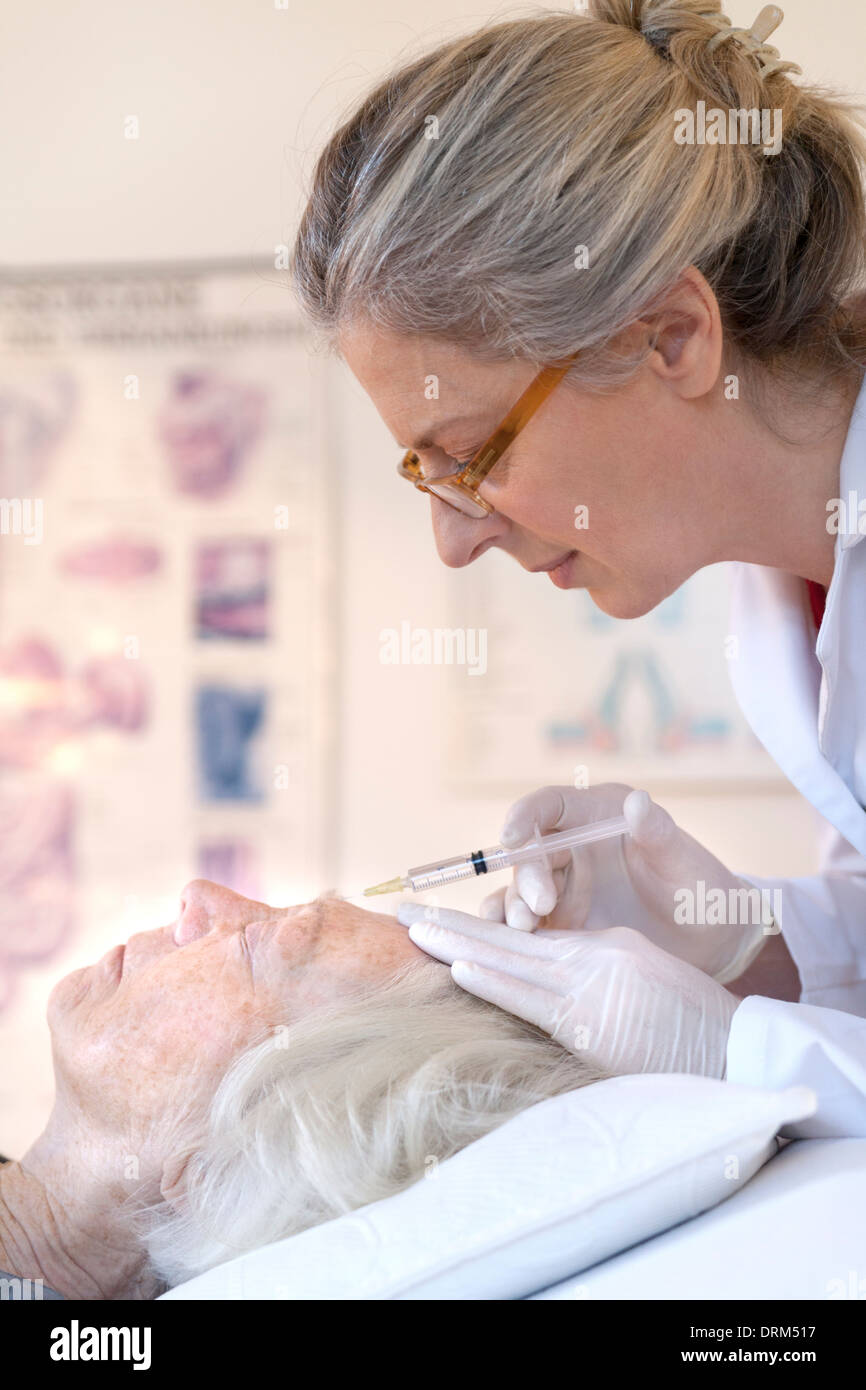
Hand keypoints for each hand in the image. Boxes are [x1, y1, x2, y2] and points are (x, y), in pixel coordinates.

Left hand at [398, 902, 740, 1078]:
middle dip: (450, 923)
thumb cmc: (692, 1023)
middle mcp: (592, 960)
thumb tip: (544, 983)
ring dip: (458, 943)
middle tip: (402, 910)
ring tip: (414, 930)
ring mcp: (590, 991)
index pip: (524, 938)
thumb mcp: (641, 980)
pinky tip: (460, 968)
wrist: (737, 1051)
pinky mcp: (593, 1024)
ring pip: (511, 960)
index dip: (476, 926)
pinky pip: (533, 1000)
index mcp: (603, 948)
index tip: (434, 919)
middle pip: (507, 938)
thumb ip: (593, 974)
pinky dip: (495, 980)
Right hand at [479, 783, 769, 983]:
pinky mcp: (560, 921)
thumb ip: (658, 832)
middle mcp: (573, 846)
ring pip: (520, 888)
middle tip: (541, 906)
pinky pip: (525, 921)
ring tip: (524, 928)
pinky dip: (511, 930)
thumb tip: (637, 800)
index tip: (513, 838)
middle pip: (530, 852)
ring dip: (513, 905)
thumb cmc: (701, 889)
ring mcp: (564, 885)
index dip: (524, 817)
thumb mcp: (683, 862)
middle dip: (526, 876)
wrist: (711, 940)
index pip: (550, 806)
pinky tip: (511, 944)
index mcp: (599, 816)